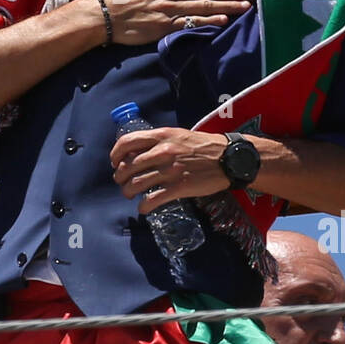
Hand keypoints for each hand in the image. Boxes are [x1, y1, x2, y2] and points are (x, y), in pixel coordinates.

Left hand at [110, 127, 231, 213]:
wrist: (229, 158)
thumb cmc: (203, 146)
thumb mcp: (178, 135)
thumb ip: (159, 141)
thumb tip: (138, 152)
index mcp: (162, 136)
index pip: (127, 142)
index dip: (115, 154)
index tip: (115, 163)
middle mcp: (163, 151)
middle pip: (128, 166)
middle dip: (120, 177)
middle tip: (122, 182)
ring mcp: (170, 170)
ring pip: (136, 184)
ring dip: (128, 192)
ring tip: (130, 195)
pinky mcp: (179, 187)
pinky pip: (152, 199)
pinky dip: (143, 206)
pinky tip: (143, 208)